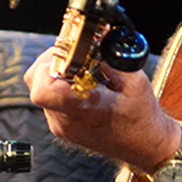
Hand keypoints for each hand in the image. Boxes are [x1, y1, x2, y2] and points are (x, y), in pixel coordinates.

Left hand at [23, 49, 178, 172]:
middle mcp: (65, 121)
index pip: (44, 89)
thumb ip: (112, 56)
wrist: (146, 146)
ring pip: (39, 87)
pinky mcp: (61, 125)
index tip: (69, 53)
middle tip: (73, 51)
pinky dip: (60, 82)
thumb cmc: (142, 119)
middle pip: (36, 82)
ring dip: (55, 70)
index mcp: (82, 111)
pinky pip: (49, 96)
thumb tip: (96, 35)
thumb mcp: (135, 81)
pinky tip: (80, 79)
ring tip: (79, 65)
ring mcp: (60, 125)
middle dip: (51, 59)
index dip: (50, 64)